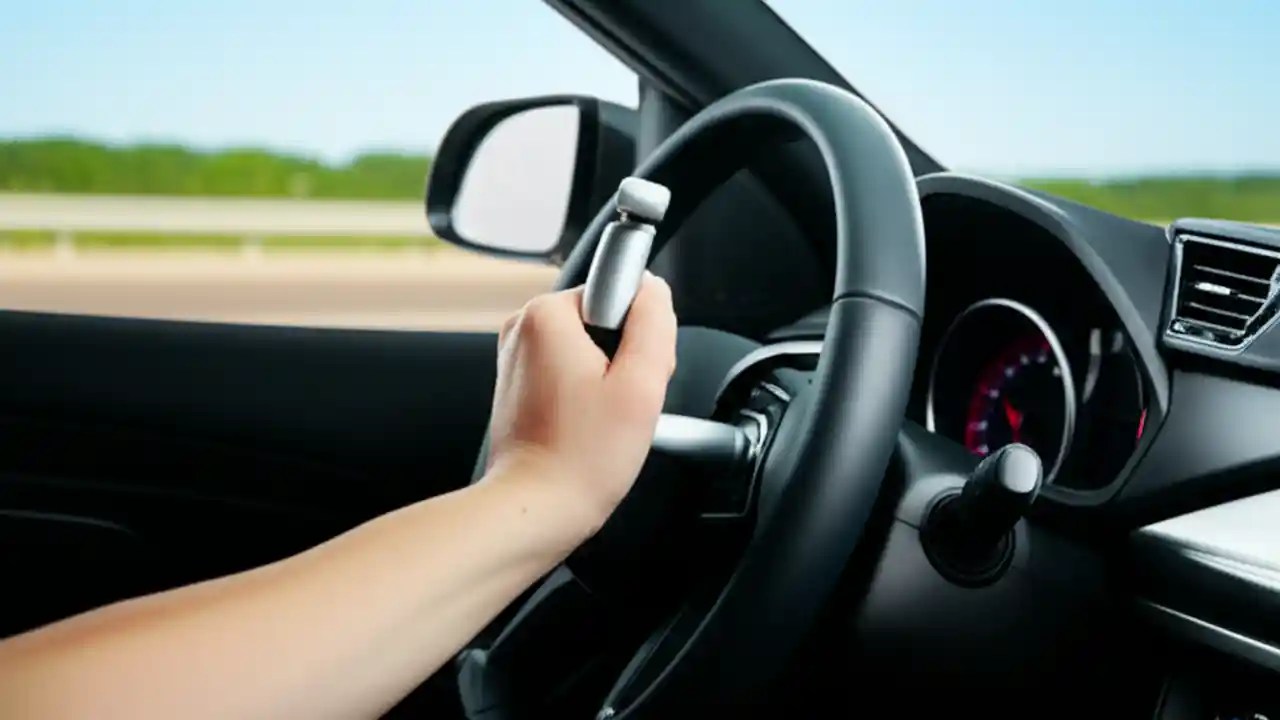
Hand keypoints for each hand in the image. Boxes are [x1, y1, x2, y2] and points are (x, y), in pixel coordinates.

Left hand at [486, 273, 676, 535]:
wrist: (537, 508)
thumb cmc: (582, 458)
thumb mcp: (642, 384)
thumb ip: (655, 323)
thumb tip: (653, 290)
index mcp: (547, 314)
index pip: (621, 294)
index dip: (641, 335)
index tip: (629, 376)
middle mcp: (524, 327)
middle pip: (606, 320)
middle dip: (625, 358)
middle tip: (621, 405)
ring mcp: (518, 356)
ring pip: (591, 347)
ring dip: (609, 380)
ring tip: (602, 420)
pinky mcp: (520, 383)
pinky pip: (571, 371)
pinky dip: (587, 395)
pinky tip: (587, 426)